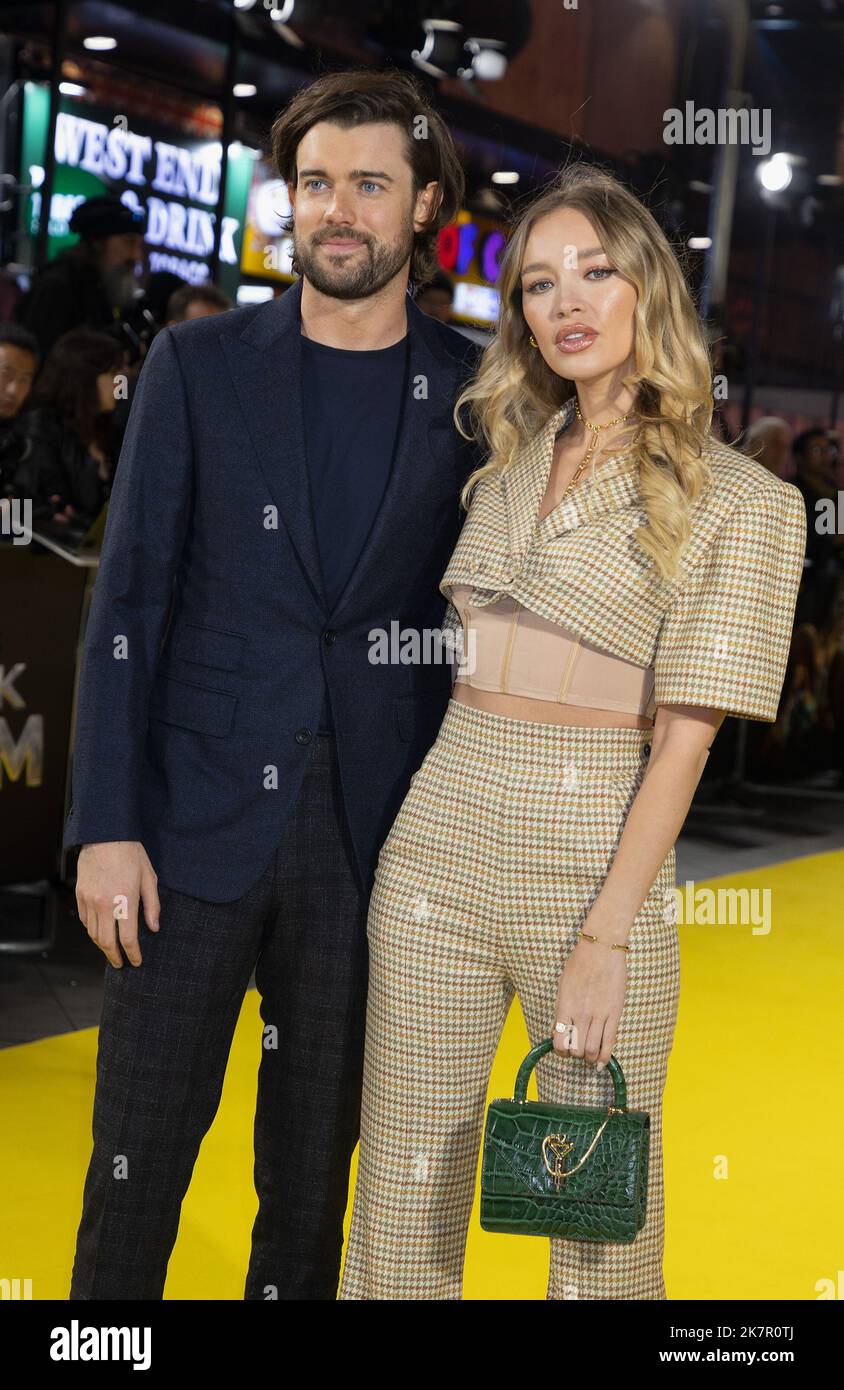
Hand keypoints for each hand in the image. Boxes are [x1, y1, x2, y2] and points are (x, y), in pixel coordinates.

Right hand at [75, 841, 159, 967]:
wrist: (105, 835)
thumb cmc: (131, 854)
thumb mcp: (149, 878)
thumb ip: (152, 905)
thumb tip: (153, 928)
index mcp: (125, 901)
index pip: (127, 938)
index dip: (132, 954)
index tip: (136, 962)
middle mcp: (105, 904)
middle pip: (107, 941)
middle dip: (114, 956)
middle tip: (120, 964)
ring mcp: (89, 900)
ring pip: (93, 934)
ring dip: (102, 946)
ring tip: (111, 951)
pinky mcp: (80, 895)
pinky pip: (85, 921)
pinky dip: (92, 931)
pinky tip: (100, 932)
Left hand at [552, 933, 627, 1068]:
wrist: (601, 948)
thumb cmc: (579, 963)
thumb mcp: (563, 985)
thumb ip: (563, 1008)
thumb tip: (561, 1028)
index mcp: (565, 1007)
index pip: (559, 1041)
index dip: (560, 1051)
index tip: (564, 1049)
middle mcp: (580, 1014)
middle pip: (576, 1050)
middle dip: (575, 1055)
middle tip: (578, 1051)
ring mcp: (598, 1014)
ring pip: (592, 1050)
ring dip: (589, 1058)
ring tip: (590, 1057)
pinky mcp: (614, 1013)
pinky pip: (609, 1042)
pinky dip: (604, 1056)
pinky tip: (601, 1062)